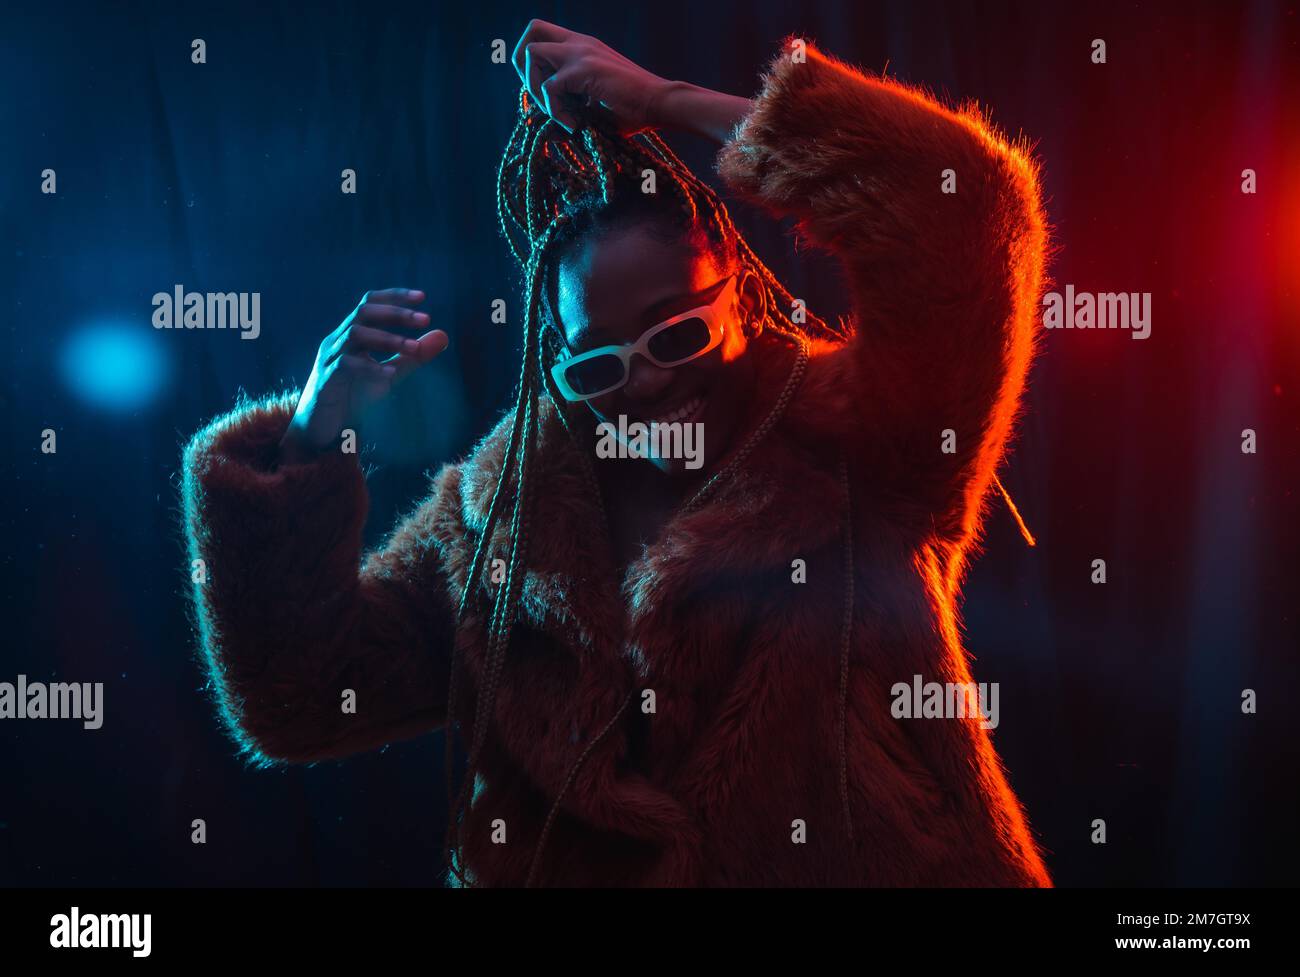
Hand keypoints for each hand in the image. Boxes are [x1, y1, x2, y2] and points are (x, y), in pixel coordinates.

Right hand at [279, 289, 448, 461]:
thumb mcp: (390, 373)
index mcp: (352, 333)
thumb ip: (414, 356)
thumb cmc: (353, 395)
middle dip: (396, 313)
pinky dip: (370, 368)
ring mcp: (330, 356)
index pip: (370, 303)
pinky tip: (390, 375)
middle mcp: (339, 339)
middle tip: (425, 319)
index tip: (422, 297)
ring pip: (355, 334)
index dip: (394, 296)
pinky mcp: (326, 378)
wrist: (322, 425)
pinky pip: (346, 365)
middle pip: (364, 311)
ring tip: (414, 348)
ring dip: (388, 338)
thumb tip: (443, 335)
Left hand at [511, 19, 670, 134]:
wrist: (661, 104)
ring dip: (535, 87)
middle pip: (532, 31)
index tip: (545, 95)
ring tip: (557, 113)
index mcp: (583, 46)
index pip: (542, 37)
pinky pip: (550, 87)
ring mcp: (581, 52)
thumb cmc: (633, 110)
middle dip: (523, 64)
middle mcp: (579, 43)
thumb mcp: (594, 109)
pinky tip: (574, 125)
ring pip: (532, 53)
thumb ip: (570, 112)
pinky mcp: (584, 69)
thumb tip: (549, 136)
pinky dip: (555, 111)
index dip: (534, 66)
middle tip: (537, 95)